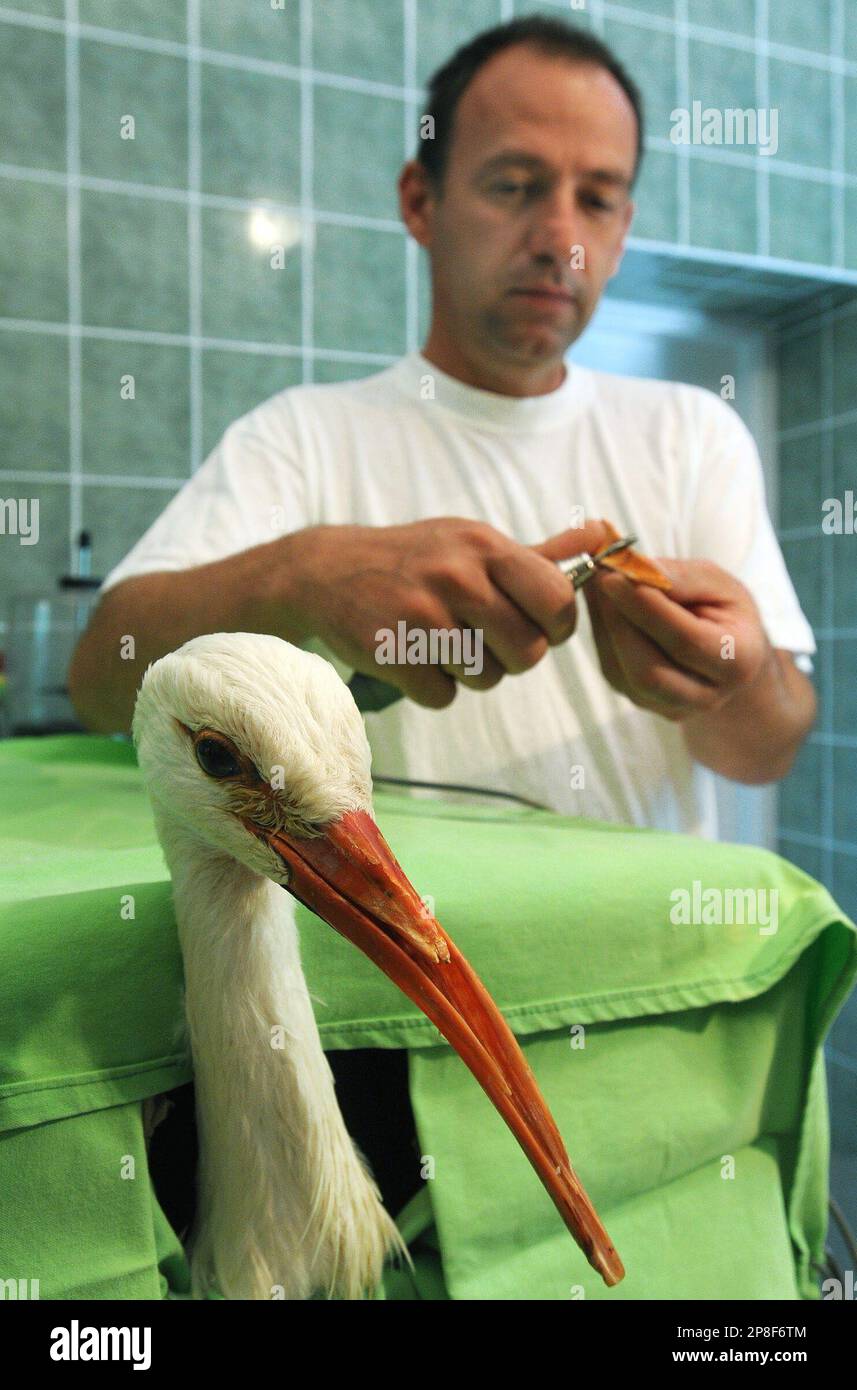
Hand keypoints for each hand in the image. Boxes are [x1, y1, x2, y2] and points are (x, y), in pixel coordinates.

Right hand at [283, 517, 608, 707]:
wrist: (328, 571)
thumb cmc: (417, 560)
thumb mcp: (471, 542)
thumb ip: (537, 553)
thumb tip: (599, 535)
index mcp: (485, 546)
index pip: (557, 601)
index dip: (555, 628)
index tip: (537, 628)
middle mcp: (457, 575)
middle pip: (526, 653)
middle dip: (511, 658)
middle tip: (483, 641)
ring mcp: (422, 614)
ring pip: (486, 678)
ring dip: (469, 673)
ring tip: (442, 643)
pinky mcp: (391, 651)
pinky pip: (443, 696)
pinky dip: (431, 687)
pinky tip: (412, 657)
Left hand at [582, 557, 772, 721]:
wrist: (729, 656)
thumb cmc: (727, 613)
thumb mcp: (721, 585)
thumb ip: (684, 578)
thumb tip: (637, 570)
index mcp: (738, 662)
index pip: (684, 640)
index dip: (645, 608)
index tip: (614, 576)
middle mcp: (705, 696)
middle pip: (648, 670)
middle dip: (617, 621)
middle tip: (600, 577)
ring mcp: (669, 706)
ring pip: (622, 673)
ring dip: (604, 625)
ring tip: (600, 583)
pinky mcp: (641, 702)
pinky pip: (611, 670)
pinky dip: (601, 633)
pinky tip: (603, 604)